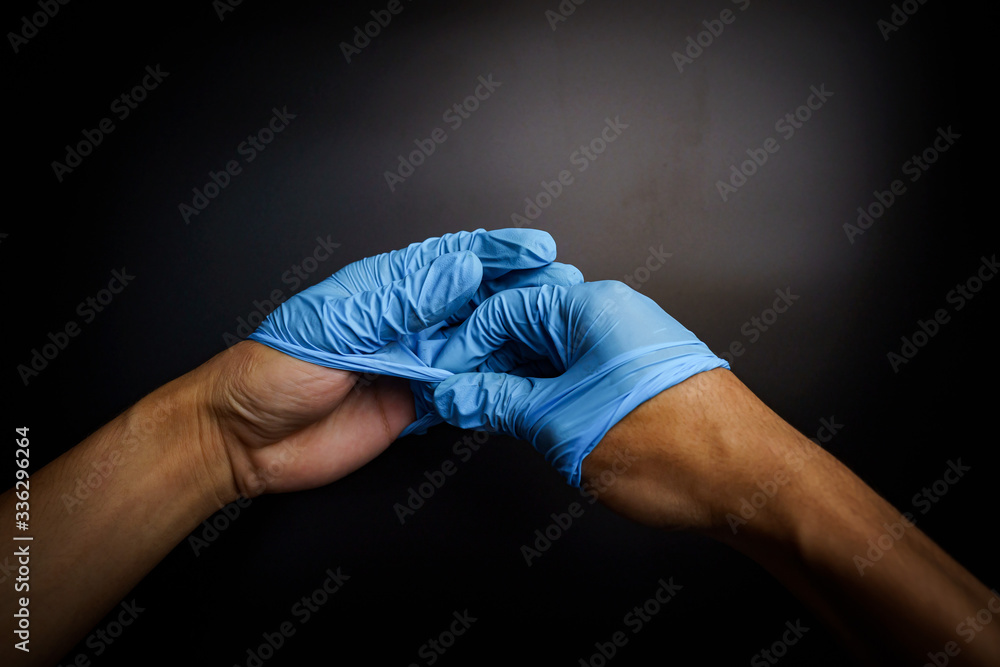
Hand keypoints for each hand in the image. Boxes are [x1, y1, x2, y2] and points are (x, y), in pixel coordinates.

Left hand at [211, 229, 579, 495]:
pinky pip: (463, 390)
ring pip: (474, 345)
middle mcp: (402, 324)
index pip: (448, 262)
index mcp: (381, 290)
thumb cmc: (268, 372)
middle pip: (471, 302)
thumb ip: (400, 303)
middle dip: (517, 293)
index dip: (493, 253)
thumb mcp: (335, 327)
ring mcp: (412, 364)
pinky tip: (521, 376)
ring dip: (512, 337)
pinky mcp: (415, 406)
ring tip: (554, 331)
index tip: (533, 249)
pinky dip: (491, 383)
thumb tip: (460, 273)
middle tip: (561, 288)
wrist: (245, 442)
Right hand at [430, 280, 728, 485]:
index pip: (505, 308)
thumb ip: (500, 404)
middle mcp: (616, 314)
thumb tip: (458, 393)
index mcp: (593, 308)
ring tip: (495, 414)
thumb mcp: (562, 427)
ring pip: (557, 349)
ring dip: (521, 378)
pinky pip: (583, 367)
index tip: (444, 379)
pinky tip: (536, 418)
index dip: (466, 345)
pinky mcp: (644, 373)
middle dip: (491, 360)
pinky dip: (552, 388)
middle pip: (531, 323)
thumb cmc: (677, 451)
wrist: (755, 484)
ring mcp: (634, 343)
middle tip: (462, 399)